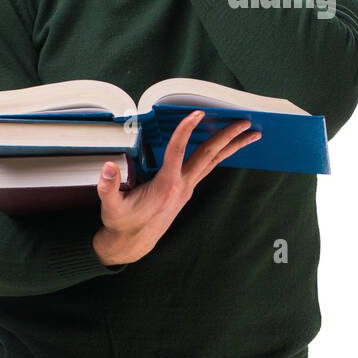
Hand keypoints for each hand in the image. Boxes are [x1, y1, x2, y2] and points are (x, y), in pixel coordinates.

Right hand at [92, 110, 259, 265]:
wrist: (133, 243)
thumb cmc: (122, 222)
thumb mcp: (111, 205)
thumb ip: (108, 186)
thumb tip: (107, 167)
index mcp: (165, 185)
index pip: (177, 151)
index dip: (185, 131)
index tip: (195, 114)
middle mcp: (181, 185)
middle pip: (208, 155)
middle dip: (228, 138)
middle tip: (245, 123)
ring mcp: (187, 188)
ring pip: (213, 162)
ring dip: (232, 147)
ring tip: (251, 134)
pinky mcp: (186, 190)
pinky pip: (207, 167)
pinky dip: (219, 154)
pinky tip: (225, 147)